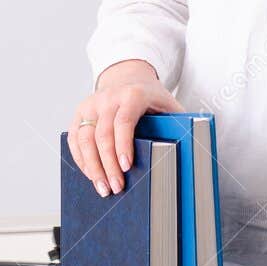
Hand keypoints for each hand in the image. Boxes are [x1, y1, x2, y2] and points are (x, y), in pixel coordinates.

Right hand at [68, 60, 181, 196]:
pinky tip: (90, 174)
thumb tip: (191, 151)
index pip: (124, 121)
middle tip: (115, 188)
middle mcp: (109, 97)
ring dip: (91, 166)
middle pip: (103, 133)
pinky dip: (81, 159)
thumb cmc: (152, 97)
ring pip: (84, 138)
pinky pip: (75, 138)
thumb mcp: (170, 106)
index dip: (123, 145)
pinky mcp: (80, 112)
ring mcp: (91, 104)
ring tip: (102, 187)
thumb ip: (179, 124)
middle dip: (107, 164)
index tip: (126, 167)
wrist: (129, 77)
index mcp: (133, 94)